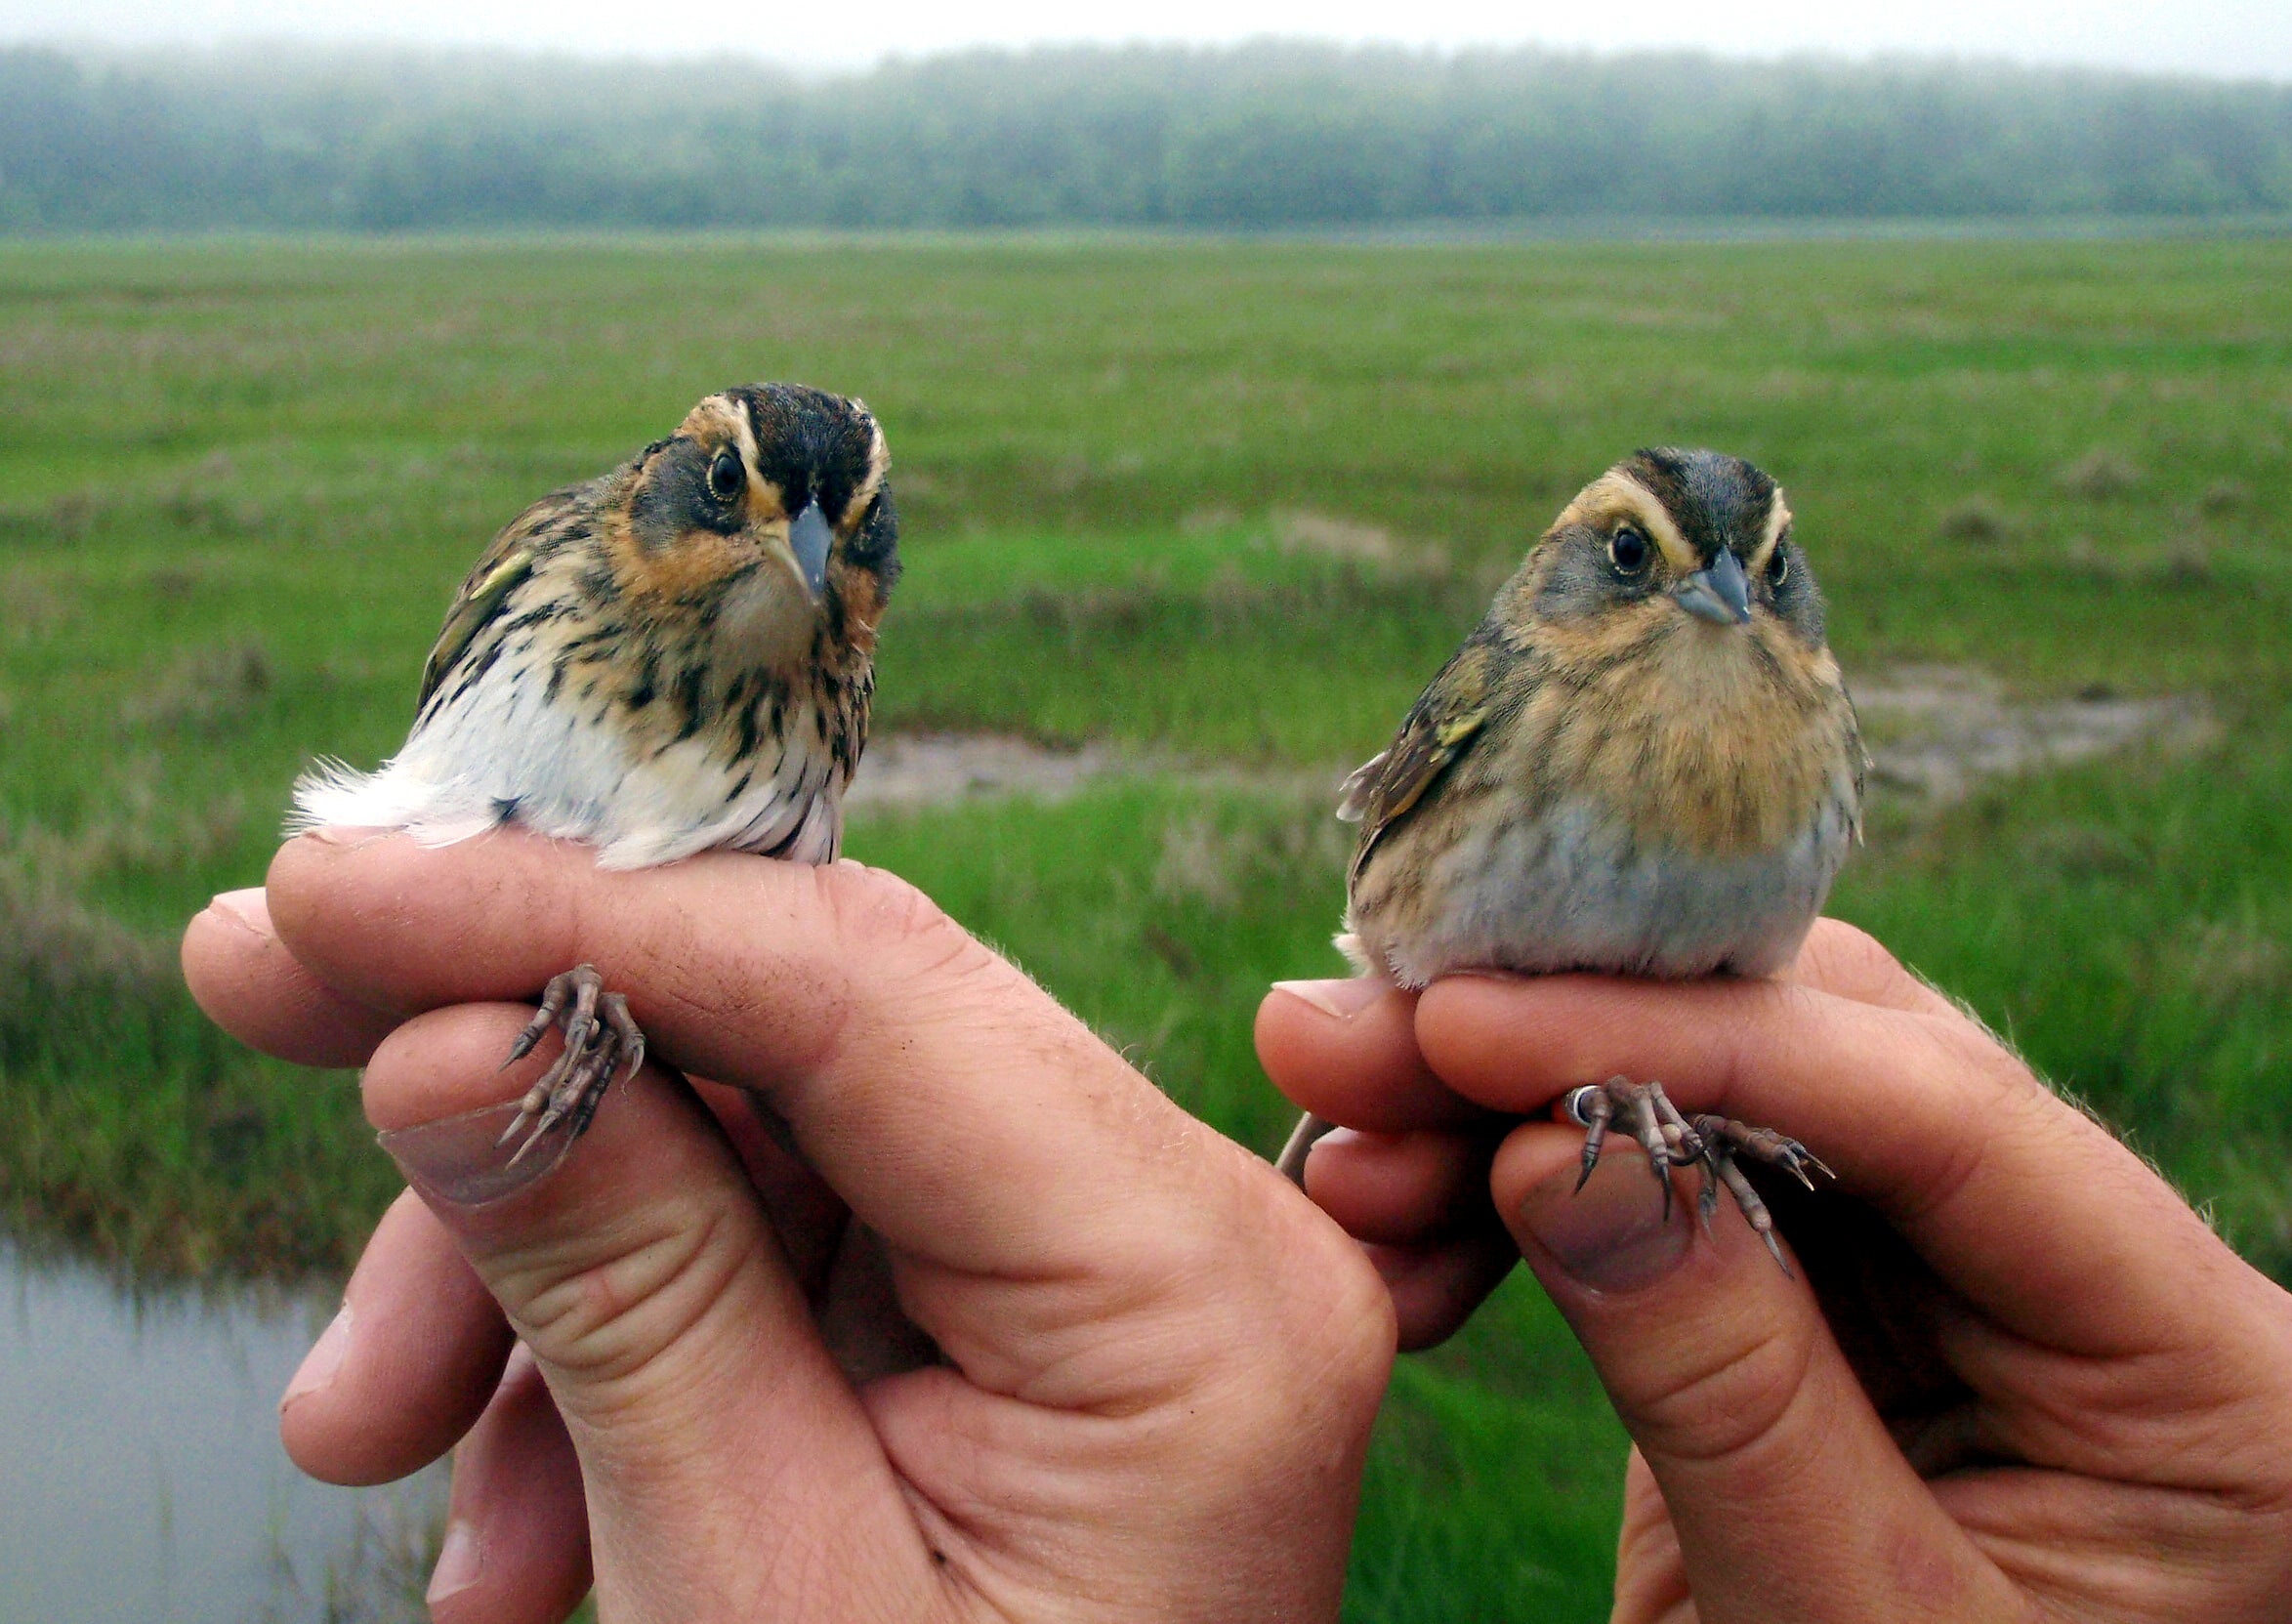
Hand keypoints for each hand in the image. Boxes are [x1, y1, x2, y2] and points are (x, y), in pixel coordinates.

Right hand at [183, 829, 1394, 1623]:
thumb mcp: (754, 1590)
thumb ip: (620, 1286)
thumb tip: (449, 1029)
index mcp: (1198, 1293)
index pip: (869, 994)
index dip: (577, 916)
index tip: (329, 889)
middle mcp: (1185, 1237)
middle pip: (812, 1026)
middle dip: (533, 1056)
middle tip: (266, 998)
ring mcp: (1106, 1276)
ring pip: (764, 1133)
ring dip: (540, 1253)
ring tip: (371, 1438)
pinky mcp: (1016, 1328)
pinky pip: (787, 1244)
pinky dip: (614, 1337)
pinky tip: (503, 1513)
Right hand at [1257, 922, 2291, 1622]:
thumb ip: (1727, 1383)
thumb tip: (1552, 1143)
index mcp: (2203, 1366)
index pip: (1949, 1118)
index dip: (1696, 1041)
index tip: (1472, 1020)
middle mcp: (2096, 1268)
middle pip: (1837, 1056)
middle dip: (1577, 1029)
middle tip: (1371, 1030)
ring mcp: (1961, 1273)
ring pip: (1734, 1087)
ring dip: (1524, 1083)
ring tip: (1340, 1092)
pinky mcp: (1836, 1295)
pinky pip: (1676, 1175)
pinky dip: (1529, 1161)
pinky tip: (1402, 1172)